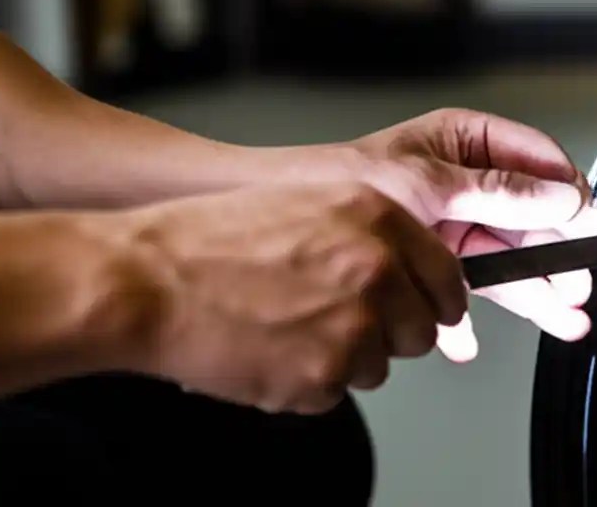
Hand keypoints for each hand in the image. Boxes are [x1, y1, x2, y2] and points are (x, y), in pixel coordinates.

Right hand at [120, 181, 465, 413]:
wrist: (148, 281)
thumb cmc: (212, 240)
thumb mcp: (312, 204)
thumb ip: (375, 238)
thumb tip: (413, 274)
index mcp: (379, 219)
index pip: (449, 278)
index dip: (437, 300)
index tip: (427, 309)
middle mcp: (378, 270)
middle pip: (422, 330)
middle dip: (389, 333)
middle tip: (337, 321)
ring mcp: (355, 326)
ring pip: (380, 365)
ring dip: (344, 357)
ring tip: (287, 325)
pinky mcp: (325, 376)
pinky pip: (336, 392)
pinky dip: (307, 381)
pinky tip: (269, 348)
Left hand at [342, 108, 596, 361]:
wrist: (278, 213)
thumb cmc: (337, 178)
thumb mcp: (427, 181)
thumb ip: (497, 191)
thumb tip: (559, 195)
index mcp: (469, 141)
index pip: (540, 163)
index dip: (573, 194)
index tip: (595, 224)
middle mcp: (467, 181)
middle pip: (533, 218)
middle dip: (559, 255)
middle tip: (580, 283)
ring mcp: (453, 222)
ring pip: (509, 258)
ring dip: (534, 291)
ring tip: (564, 317)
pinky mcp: (433, 261)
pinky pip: (467, 288)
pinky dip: (467, 318)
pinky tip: (468, 339)